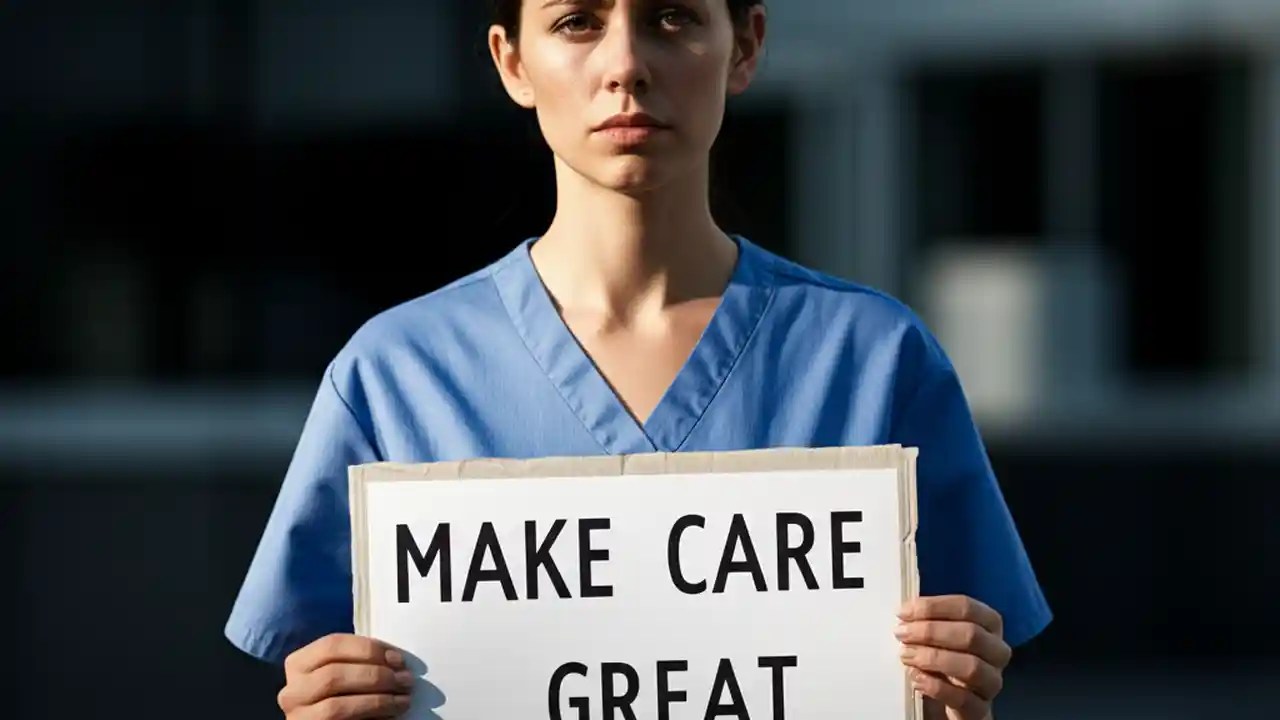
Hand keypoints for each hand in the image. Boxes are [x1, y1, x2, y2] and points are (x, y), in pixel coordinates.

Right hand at [278, 633, 414, 718]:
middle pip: (334, 675)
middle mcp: (291, 691)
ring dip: (377, 701)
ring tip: (403, 699)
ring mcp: (298, 717)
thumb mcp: (344, 671)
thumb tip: (395, 660)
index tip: (397, 658)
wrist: (329, 719)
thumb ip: (358, 661)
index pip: (332, 645)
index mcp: (298, 664)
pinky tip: (390, 715)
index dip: (368, 649)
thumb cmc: (341, 693)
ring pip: (336, 706)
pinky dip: (370, 719)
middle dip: (376, 675)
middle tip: (405, 680)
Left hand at [895, 595, 1010, 719]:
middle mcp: (997, 650)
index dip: (933, 607)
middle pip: (970, 635)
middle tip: (901, 634)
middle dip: (930, 632)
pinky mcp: (982, 708)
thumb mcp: (940, 634)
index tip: (903, 613)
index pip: (966, 607)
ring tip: (906, 656)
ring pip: (972, 667)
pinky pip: (963, 698)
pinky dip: (936, 687)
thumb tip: (904, 613)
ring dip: (933, 658)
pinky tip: (916, 679)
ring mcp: (992, 680)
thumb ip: (927, 620)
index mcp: (989, 624)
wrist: (954, 698)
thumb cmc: (946, 656)